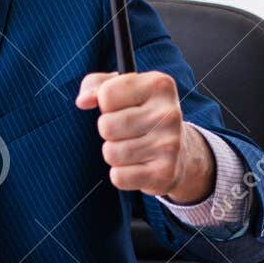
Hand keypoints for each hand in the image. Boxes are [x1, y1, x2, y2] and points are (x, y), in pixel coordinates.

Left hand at [75, 71, 213, 202]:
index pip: (106, 95)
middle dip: (108, 132)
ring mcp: (170, 144)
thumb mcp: (123, 89)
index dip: (105, 105)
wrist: (181, 151)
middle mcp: (169, 113)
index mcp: (159, 85)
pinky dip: (121, 174)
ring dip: (113, 154)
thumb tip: (82, 102)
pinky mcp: (165, 173)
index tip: (120, 108)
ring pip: (111, 153)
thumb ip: (95, 86)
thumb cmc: (142, 114)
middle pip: (106, 126)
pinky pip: (119, 177)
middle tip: (125, 132)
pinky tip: (137, 166)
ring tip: (131, 148)